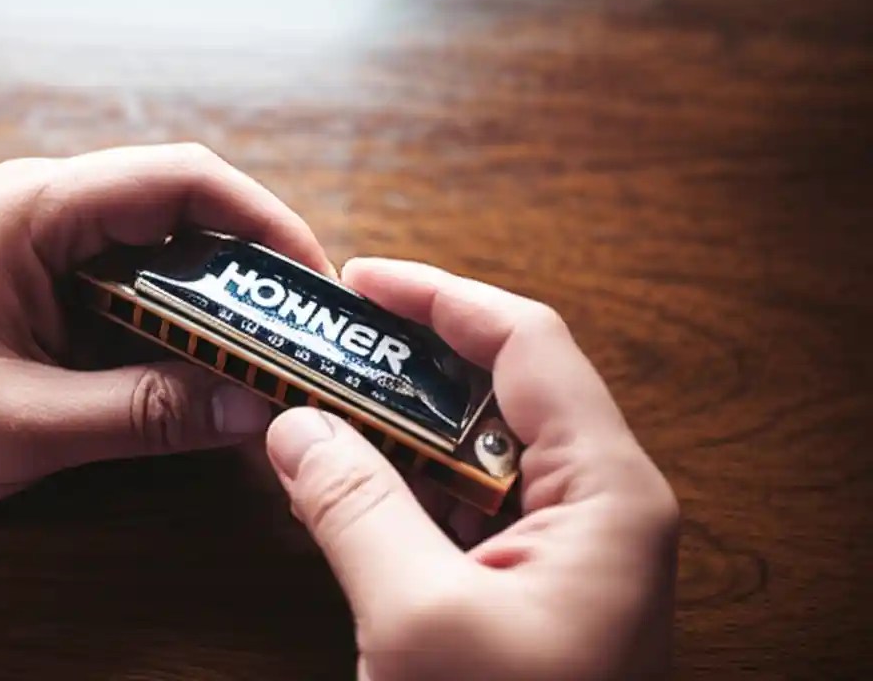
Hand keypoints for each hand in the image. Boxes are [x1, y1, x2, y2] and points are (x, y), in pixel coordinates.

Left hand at [0, 143, 332, 512]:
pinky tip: (189, 380)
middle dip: (249, 271)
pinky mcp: (33, 281)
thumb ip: (142, 413)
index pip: (183, 179)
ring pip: (157, 254)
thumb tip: (249, 408)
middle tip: (299, 339)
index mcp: (37, 211)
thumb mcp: (22, 422)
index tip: (313, 283)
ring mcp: (37, 243)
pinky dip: (166, 329)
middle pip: (181, 212)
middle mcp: (43, 209)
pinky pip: (123, 289)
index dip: (263, 222)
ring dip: (208, 308)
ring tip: (257, 366)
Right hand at [264, 259, 678, 680]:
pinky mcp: (524, 596)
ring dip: (392, 428)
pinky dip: (397, 489)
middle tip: (319, 345)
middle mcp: (598, 512)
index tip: (361, 280)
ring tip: (315, 403)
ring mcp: (562, 556)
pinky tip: (338, 484)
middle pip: (500, 393)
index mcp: (607, 496)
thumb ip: (353, 507)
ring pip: (472, 454)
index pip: (529, 345)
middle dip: (404, 363)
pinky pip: (459, 513)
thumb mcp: (420, 621)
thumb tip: (294, 425)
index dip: (442, 299)